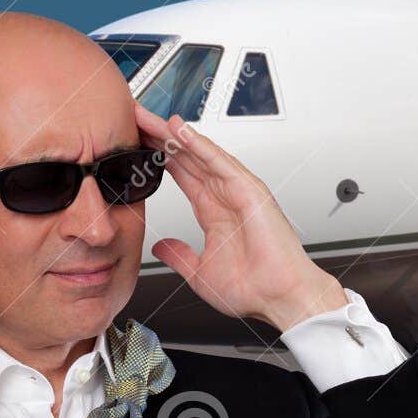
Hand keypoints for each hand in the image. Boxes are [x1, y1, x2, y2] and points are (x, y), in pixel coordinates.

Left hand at [134, 104, 346, 331]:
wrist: (280, 299)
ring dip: (177, 136)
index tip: (137, 142)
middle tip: (137, 117)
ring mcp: (238, 192)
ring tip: (153, 118)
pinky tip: (182, 132)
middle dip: (162, 138)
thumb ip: (179, 256)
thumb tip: (160, 247)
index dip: (159, 156)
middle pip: (187, 158)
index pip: (181, 174)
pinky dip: (201, 146)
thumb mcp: (200, 272)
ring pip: (201, 155)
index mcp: (213, 213)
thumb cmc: (253, 289)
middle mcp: (225, 197)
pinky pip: (221, 163)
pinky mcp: (250, 192)